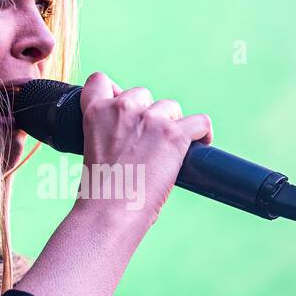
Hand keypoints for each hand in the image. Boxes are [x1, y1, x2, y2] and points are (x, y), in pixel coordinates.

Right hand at [74, 72, 212, 226]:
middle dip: (147, 113)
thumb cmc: (99, 194)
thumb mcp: (92, 151)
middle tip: (148, 142)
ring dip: (172, 124)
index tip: (122, 107)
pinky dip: (203, 133)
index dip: (114, 92)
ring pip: (170, 107)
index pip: (101, 81)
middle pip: (143, 94)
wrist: (109, 214)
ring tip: (169, 150)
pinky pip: (200, 122)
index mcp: (95, 112)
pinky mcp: (174, 135)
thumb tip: (130, 140)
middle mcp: (122, 109)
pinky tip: (201, 145)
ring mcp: (150, 119)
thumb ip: (106, 134)